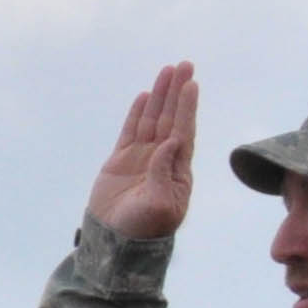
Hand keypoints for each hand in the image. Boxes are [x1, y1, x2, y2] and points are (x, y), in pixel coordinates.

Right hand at [88, 62, 197, 241]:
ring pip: (152, 119)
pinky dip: (137, 113)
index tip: (191, 84)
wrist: (116, 243)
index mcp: (177, 170)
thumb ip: (164, 173)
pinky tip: (146, 96)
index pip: (184, 130)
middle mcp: (162, 159)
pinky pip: (131, 131)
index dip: (187, 107)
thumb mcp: (161, 205)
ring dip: (161, 95)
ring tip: (167, 71)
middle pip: (171, 118)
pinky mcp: (120, 162)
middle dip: (178, 92)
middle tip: (184, 65)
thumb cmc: (144, 229)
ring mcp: (141, 158)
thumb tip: (170, 142)